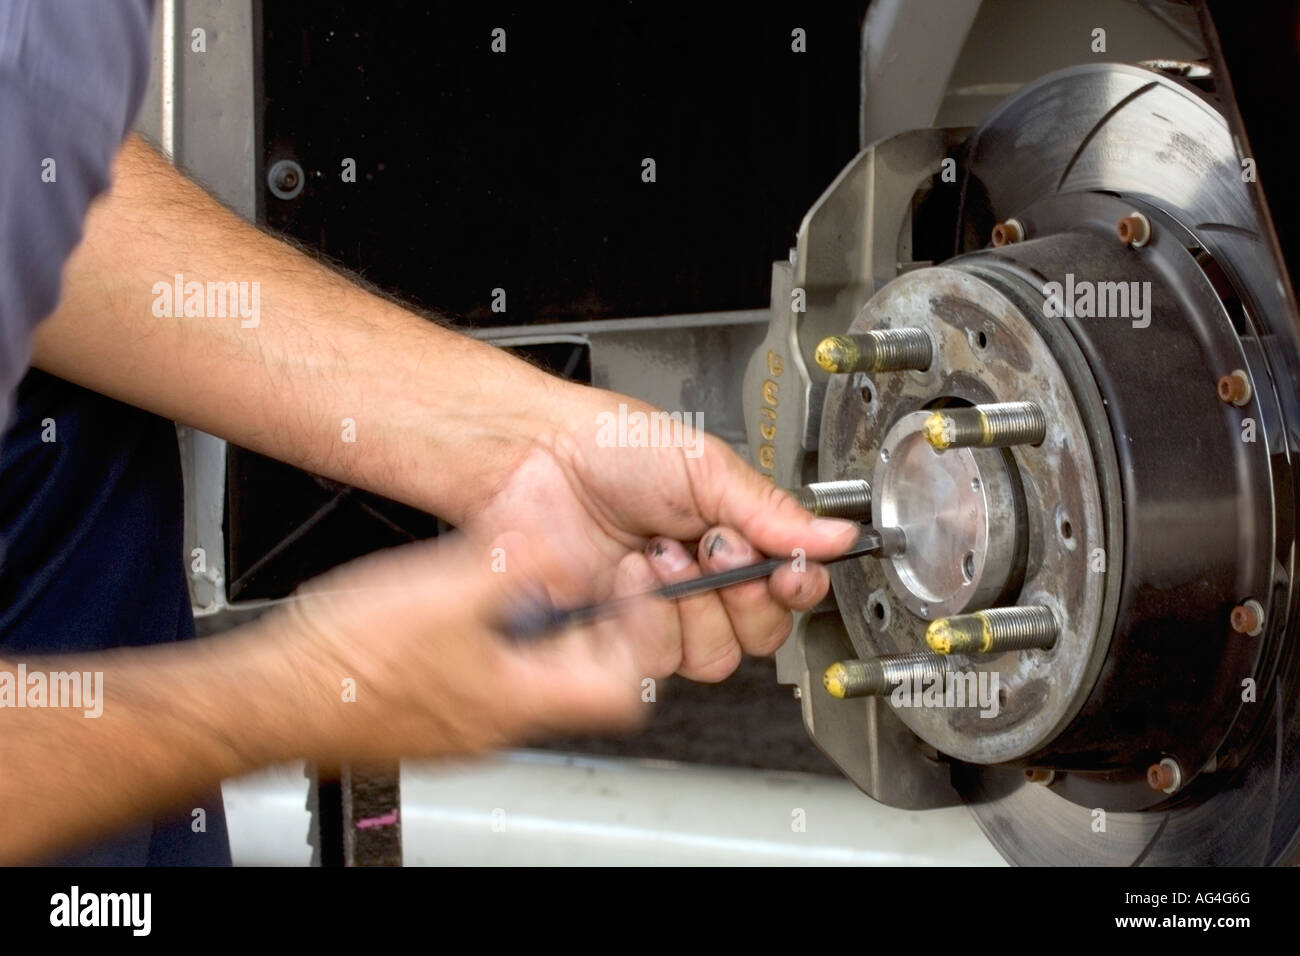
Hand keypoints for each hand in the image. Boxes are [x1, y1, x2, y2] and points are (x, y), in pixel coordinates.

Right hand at [272, 531, 644, 762]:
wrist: (271, 696)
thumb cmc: (347, 660)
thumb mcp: (448, 584)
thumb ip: (517, 564)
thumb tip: (561, 547)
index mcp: (519, 697)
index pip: (626, 686)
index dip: (642, 634)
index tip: (632, 588)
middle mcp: (500, 719)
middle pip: (583, 678)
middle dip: (590, 622)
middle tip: (579, 576)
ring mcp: (466, 721)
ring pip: (532, 673)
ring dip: (538, 625)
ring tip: (517, 580)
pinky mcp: (433, 710)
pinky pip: (486, 673)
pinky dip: (492, 636)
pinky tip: (464, 602)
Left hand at [463, 388, 860, 681]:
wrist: (535, 457)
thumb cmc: (611, 447)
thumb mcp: (705, 467)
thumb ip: (772, 512)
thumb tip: (836, 536)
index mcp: (734, 537)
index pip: (791, 590)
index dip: (797, 588)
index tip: (789, 569)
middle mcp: (702, 582)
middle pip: (758, 636)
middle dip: (740, 593)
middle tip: (714, 546)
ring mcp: (658, 613)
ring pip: (710, 657)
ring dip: (688, 604)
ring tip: (659, 551)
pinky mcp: (614, 638)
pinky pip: (653, 663)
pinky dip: (645, 620)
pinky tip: (629, 576)